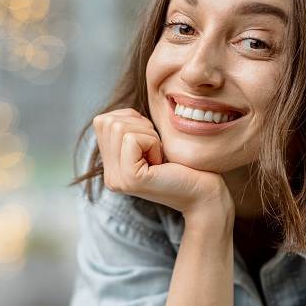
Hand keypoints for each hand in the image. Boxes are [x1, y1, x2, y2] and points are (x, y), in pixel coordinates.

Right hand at [92, 109, 230, 218]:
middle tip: (157, 150)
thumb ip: (128, 129)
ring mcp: (117, 179)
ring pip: (118, 128)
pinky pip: (132, 138)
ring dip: (148, 135)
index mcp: (111, 167)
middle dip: (140, 127)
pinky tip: (161, 163)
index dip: (133, 122)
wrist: (203, 192)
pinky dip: (153, 143)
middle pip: (108, 122)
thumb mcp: (150, 141)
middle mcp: (110, 175)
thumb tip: (118, 114)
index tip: (152, 145)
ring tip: (159, 157)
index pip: (102, 122)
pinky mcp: (129, 178)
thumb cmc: (183, 163)